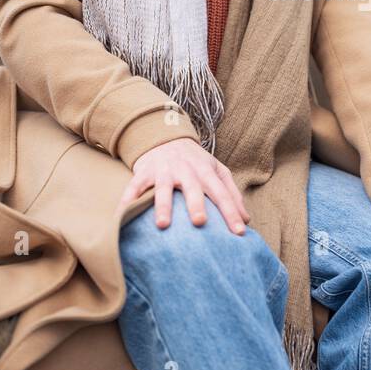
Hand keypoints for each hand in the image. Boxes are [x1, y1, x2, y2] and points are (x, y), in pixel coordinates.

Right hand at [117, 137, 251, 233]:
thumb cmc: (195, 161)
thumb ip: (232, 193)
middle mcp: (186, 170)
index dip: (231, 212)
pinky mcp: (144, 172)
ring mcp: (163, 170)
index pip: (222, 193)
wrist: (165, 137)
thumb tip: (247, 220)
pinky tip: (122, 216)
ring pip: (163, 188)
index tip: (239, 232)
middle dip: (196, 204)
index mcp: (206, 171)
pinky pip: (134, 187)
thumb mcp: (217, 170)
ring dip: (163, 205)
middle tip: (200, 223)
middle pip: (192, 188)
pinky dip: (128, 200)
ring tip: (163, 225)